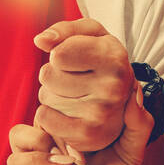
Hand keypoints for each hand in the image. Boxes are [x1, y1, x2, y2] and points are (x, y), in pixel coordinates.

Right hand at [8, 82, 151, 164]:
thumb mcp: (132, 153)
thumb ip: (137, 122)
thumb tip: (135, 87)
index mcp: (67, 135)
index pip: (53, 105)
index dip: (67, 106)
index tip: (90, 121)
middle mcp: (47, 147)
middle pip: (34, 116)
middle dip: (56, 125)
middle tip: (80, 147)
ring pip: (17, 134)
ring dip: (40, 140)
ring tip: (66, 157)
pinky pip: (15, 161)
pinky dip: (34, 159)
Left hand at [33, 18, 132, 155]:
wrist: (123, 103)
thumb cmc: (100, 61)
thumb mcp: (91, 35)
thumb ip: (64, 30)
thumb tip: (41, 40)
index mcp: (115, 59)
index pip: (58, 54)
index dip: (59, 53)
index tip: (73, 57)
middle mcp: (113, 87)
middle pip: (47, 74)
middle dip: (53, 74)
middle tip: (75, 78)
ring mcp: (102, 113)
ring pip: (45, 96)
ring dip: (53, 95)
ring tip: (75, 95)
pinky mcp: (88, 134)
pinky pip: (44, 117)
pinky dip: (49, 115)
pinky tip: (68, 113)